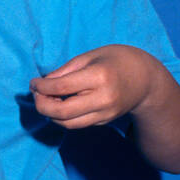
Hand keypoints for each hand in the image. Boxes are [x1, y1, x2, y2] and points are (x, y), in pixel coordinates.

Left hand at [29, 44, 158, 128]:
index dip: (41, 87)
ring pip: (68, 124)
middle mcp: (102, 99)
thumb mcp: (91, 56)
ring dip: (51, 114)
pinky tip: (60, 104)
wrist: (146, 80)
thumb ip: (65, 70)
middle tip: (36, 94)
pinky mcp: (104, 121)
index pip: (61, 88)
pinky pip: (78, 124)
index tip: (33, 83)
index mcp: (98, 76)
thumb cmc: (116, 60)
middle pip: (61, 112)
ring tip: (47, 99)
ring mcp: (105, 113)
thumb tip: (43, 84)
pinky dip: (64, 117)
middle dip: (41, 105)